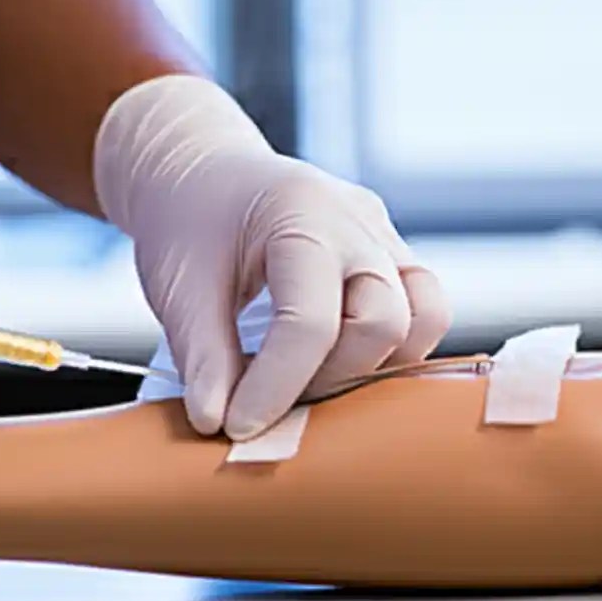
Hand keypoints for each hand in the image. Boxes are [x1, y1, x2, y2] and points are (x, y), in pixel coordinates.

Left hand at [95, 75, 450, 439]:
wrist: (202, 172)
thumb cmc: (187, 220)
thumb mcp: (178, 286)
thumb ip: (201, 355)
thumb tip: (215, 422)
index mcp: (301, 213)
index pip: (310, 320)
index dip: (276, 387)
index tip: (238, 428)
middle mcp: (357, 221)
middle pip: (384, 320)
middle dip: (331, 379)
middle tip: (270, 399)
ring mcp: (384, 236)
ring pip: (423, 318)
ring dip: (372, 369)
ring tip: (305, 384)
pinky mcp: (392, 255)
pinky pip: (419, 312)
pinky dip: (385, 353)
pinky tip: (329, 367)